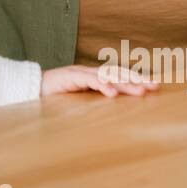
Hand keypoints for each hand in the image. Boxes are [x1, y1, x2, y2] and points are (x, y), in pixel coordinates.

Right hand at [41, 64, 159, 97]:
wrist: (31, 90)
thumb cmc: (55, 100)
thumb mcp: (79, 104)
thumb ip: (95, 105)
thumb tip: (116, 114)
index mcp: (93, 79)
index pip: (118, 77)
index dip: (135, 81)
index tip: (154, 88)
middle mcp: (89, 73)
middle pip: (117, 73)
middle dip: (137, 79)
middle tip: (155, 86)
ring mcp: (80, 73)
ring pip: (107, 75)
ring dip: (125, 82)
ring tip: (140, 90)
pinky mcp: (70, 77)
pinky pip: (89, 80)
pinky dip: (102, 85)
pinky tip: (112, 93)